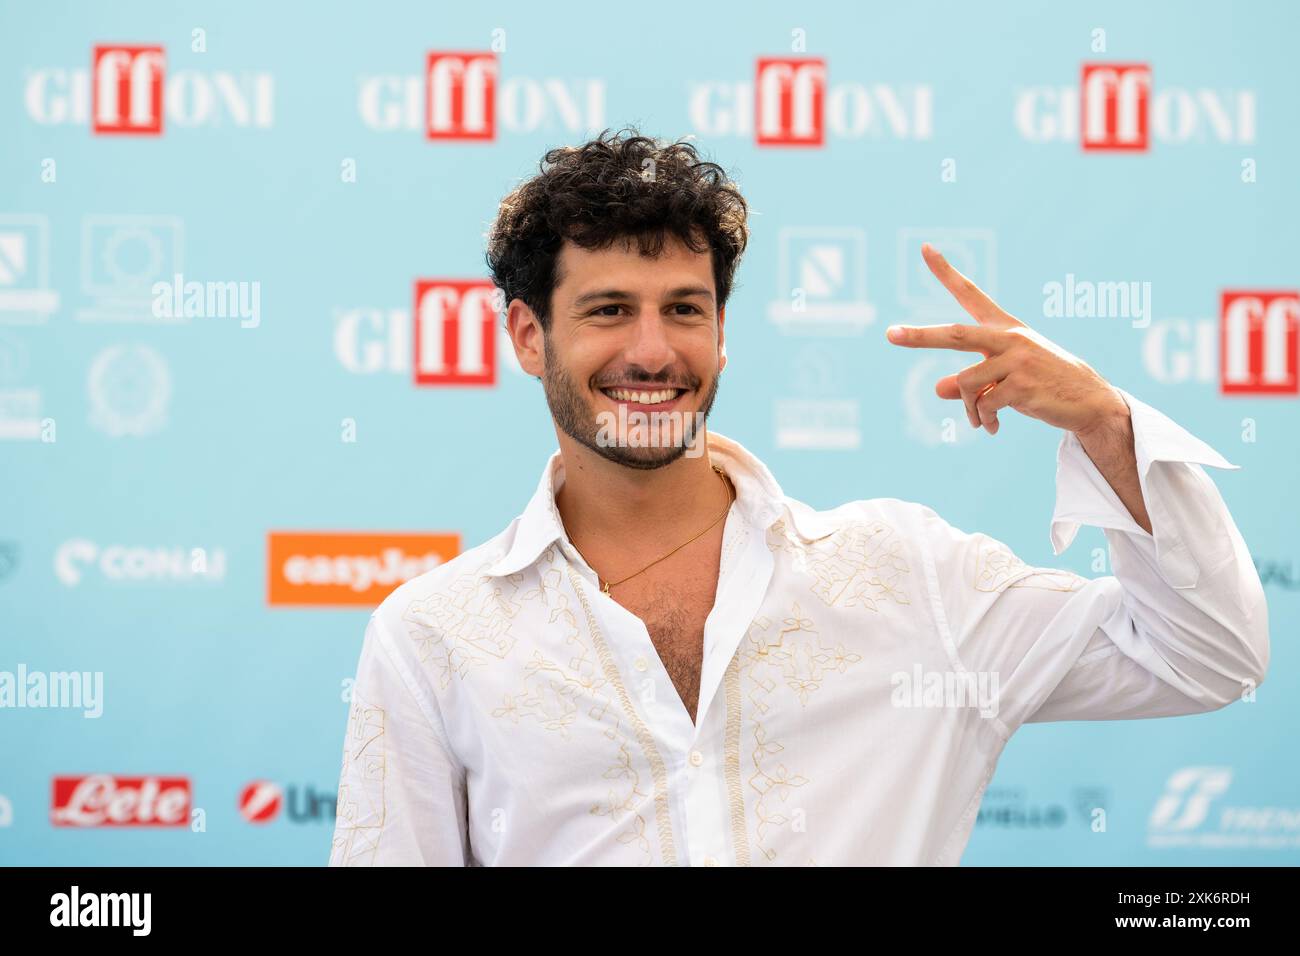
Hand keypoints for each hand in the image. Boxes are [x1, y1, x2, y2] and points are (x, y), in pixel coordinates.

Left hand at [886, 243, 1129, 435]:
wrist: (1087, 400)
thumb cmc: (1042, 384)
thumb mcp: (1003, 378)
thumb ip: (970, 380)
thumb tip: (936, 388)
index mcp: (1004, 328)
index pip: (971, 293)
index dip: (945, 271)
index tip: (924, 247)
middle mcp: (1009, 338)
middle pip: (955, 334)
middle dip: (920, 337)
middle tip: (890, 334)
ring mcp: (1017, 360)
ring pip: (965, 383)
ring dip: (968, 409)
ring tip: (980, 420)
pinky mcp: (1022, 386)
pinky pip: (984, 405)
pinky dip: (983, 419)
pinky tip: (993, 427)